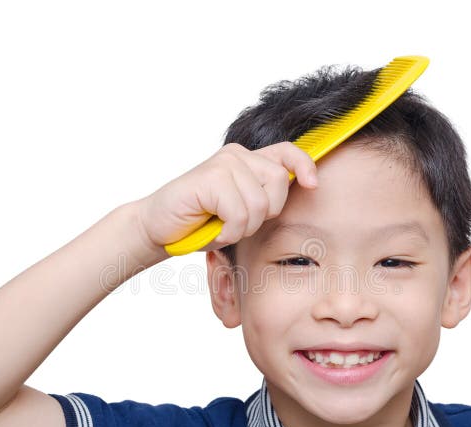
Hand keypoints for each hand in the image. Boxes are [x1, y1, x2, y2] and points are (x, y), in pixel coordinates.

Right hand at [136, 142, 317, 253]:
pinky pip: (239, 213)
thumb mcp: (240, 210)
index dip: (304, 165)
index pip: (287, 151)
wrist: (158, 228)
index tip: (312, 185)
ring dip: (241, 227)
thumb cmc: (199, 222)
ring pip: (259, 204)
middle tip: (237, 222)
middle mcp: (237, 155)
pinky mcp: (210, 177)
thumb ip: (263, 197)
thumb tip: (300, 193)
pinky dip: (228, 231)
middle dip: (264, 214)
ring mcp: (223, 164)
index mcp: (247, 160)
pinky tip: (213, 230)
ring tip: (221, 226)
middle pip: (278, 183)